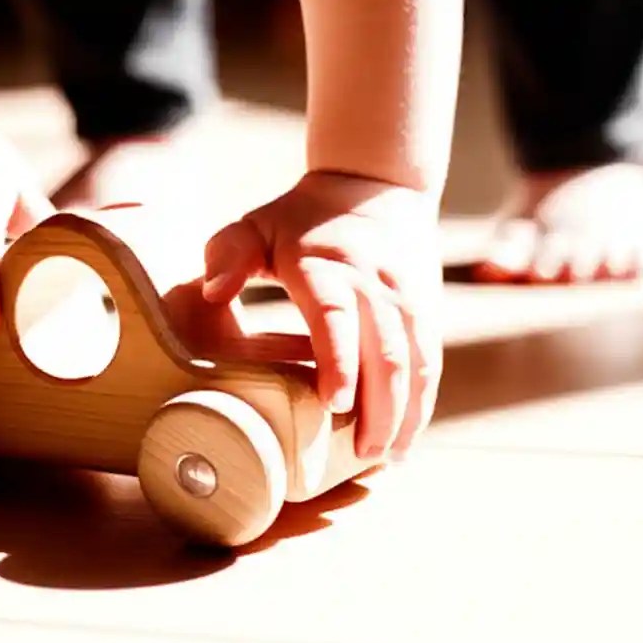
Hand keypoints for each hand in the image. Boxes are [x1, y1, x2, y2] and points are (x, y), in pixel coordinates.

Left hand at [201, 171, 443, 460]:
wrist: (375, 184)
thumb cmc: (301, 217)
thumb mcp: (255, 226)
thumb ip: (227, 256)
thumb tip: (211, 292)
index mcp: (326, 267)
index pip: (336, 317)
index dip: (339, 361)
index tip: (334, 403)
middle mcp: (373, 285)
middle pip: (386, 353)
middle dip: (378, 410)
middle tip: (361, 456)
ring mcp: (406, 299)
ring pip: (416, 364)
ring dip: (405, 414)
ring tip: (385, 459)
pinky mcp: (427, 311)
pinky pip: (430, 363)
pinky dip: (421, 404)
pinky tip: (406, 438)